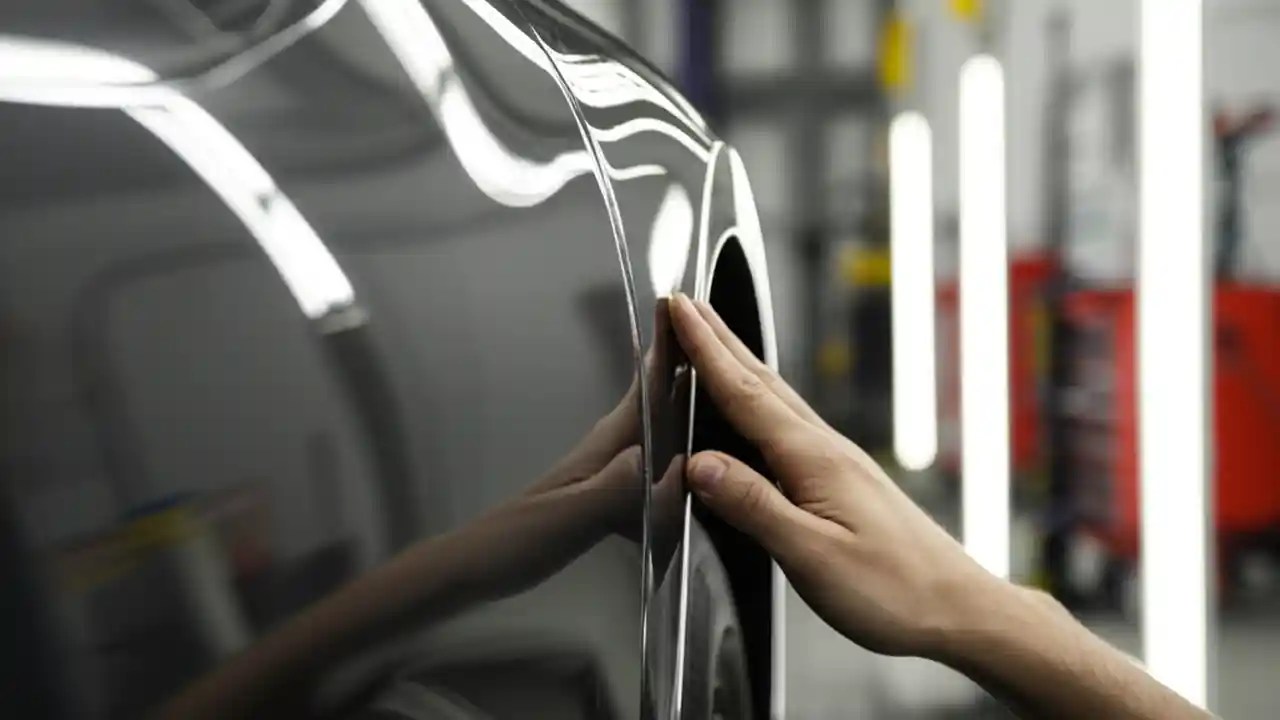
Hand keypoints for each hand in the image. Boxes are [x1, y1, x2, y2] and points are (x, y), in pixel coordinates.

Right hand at [668, 293, 1005, 658]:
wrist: (960, 609)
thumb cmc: (895, 591)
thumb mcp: (812, 555)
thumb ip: (754, 506)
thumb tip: (699, 465)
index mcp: (814, 459)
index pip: (745, 393)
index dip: (706, 351)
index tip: (680, 310)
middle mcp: (827, 450)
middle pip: (762, 382)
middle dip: (719, 340)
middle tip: (687, 304)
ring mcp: (839, 463)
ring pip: (777, 399)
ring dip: (740, 365)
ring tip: (713, 341)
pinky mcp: (845, 481)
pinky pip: (790, 426)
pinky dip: (761, 402)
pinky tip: (758, 412)